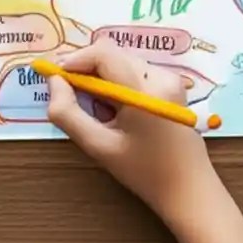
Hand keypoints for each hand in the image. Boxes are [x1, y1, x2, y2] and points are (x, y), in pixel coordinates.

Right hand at [45, 42, 212, 219]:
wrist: (189, 189)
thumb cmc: (144, 172)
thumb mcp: (98, 146)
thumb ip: (68, 113)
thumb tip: (53, 81)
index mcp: (145, 90)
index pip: (104, 53)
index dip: (75, 59)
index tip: (56, 77)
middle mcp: (161, 76)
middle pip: (113, 55)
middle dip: (87, 70)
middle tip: (72, 97)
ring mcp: (171, 79)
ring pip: (123, 62)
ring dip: (103, 79)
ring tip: (98, 111)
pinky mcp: (173, 86)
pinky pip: (136, 73)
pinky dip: (118, 84)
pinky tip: (117, 112)